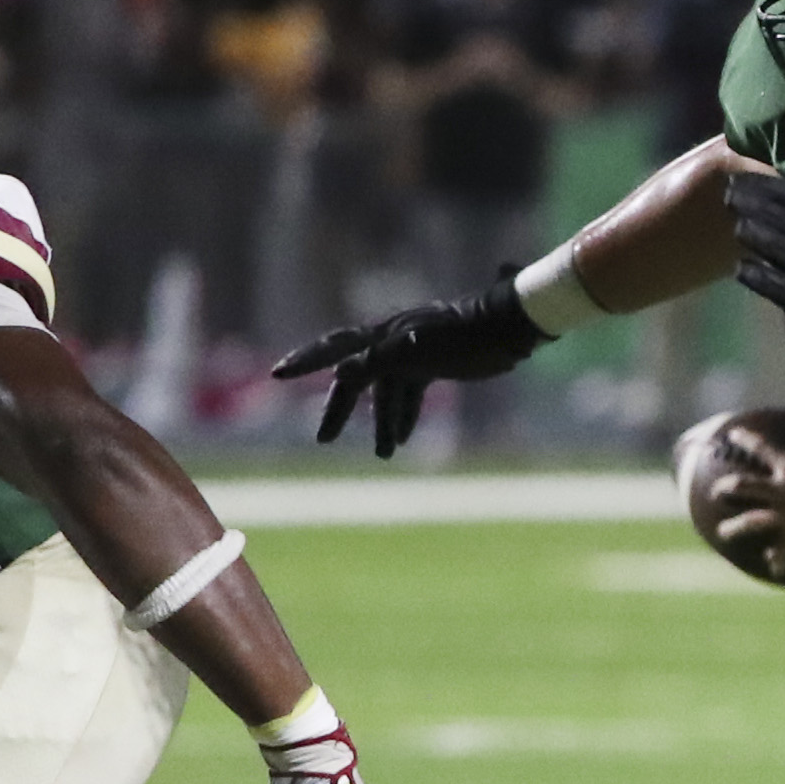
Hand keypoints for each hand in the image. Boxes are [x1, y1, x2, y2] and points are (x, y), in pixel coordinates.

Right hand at [273, 282, 541, 458]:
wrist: (507, 329)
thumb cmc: (463, 337)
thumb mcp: (416, 351)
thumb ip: (378, 362)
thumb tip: (340, 375)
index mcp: (382, 335)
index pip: (334, 349)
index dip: (305, 361)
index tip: (277, 374)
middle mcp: (391, 343)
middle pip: (356, 379)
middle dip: (340, 409)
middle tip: (324, 440)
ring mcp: (411, 354)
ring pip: (386, 392)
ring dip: (382, 422)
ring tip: (384, 455)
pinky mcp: (433, 363)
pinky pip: (410, 392)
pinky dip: (405, 415)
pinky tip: (405, 440)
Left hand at [713, 433, 784, 571]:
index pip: (762, 448)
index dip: (745, 439)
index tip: (732, 435)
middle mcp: (781, 491)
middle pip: (744, 487)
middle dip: (726, 487)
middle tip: (716, 490)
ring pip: (751, 523)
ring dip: (734, 528)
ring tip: (722, 531)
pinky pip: (781, 552)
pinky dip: (776, 559)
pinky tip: (773, 566)